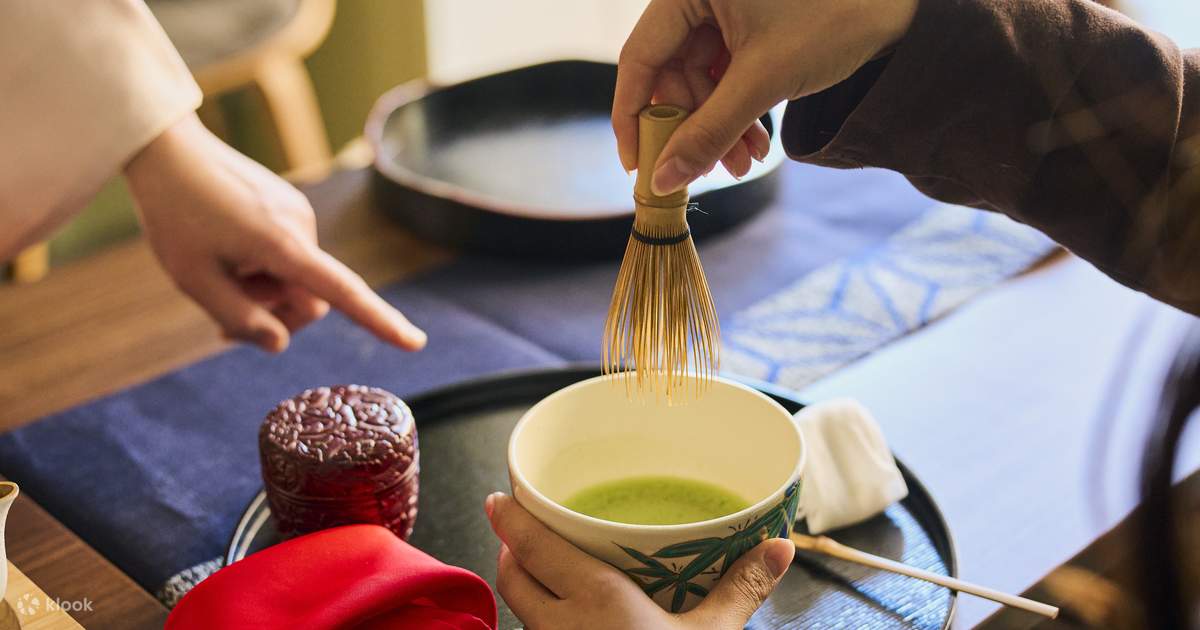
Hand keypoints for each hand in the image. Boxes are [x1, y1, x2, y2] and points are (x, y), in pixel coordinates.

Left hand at [124, 114, 425, 352]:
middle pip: (310, 300)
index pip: (344, 293)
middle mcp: (303, 227)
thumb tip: (281, 345)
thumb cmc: (175, 215)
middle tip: (221, 324)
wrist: (168, 149)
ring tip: (217, 273)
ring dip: (263, 290)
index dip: (381, 322)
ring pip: (297, 279)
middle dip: (274, 315)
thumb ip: (240, 320)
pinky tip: (225, 253)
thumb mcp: (194, 279)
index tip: (416, 344)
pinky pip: (289, 255)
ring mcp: (299, 214)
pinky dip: (263, 268)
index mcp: (284, 245)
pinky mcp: (289, 207)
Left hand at [485, 492, 794, 629]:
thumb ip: (741, 589)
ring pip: (522, 614)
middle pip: (512, 579)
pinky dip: (544, 624)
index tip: (498, 498)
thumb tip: (778, 548)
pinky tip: (572, 623)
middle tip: (524, 533)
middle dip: (511, 552)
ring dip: (527, 590)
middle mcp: (562, 627)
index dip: (509, 519)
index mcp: (595, 598)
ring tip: (547, 573)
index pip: (532, 548)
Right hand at [613, 0, 916, 194]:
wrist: (900, 9)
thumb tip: (663, 180)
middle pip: (671, 74)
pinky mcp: (744, 24)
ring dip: (718, 126)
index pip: (640, 57)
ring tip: (746, 162)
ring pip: (699, 81)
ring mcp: (722, 8)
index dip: (634, 115)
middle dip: (693, 128)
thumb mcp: (764, 82)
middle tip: (710, 171)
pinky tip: (756, 141)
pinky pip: (723, 75)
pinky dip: (736, 110)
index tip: (636, 163)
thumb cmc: (836, 22)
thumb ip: (707, 132)